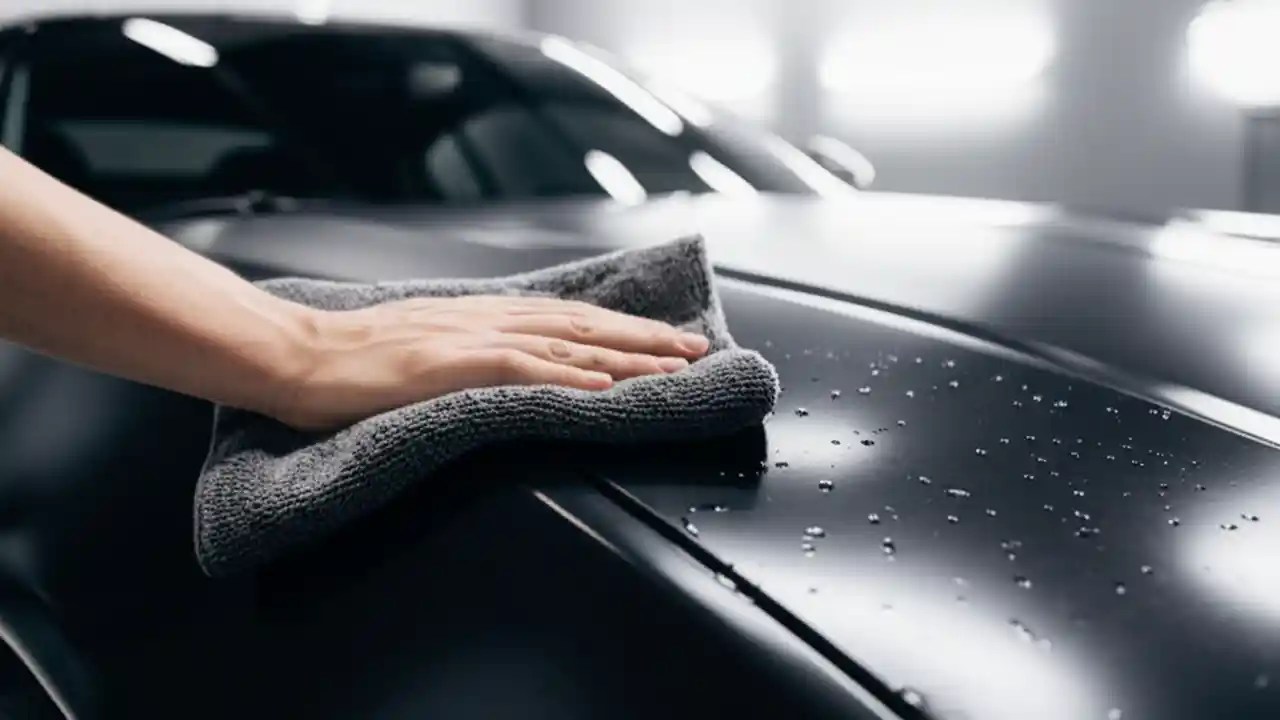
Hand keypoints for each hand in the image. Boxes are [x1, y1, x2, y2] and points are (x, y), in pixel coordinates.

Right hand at [269, 295, 710, 430]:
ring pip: (567, 343)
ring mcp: (471, 338)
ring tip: (673, 364)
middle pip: (583, 325)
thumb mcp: (425, 344)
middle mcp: (488, 318)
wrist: (300, 353)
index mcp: (482, 315)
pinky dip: (567, 375)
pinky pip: (521, 368)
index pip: (568, 319)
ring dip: (626, 355)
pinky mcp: (450, 363)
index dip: (622, 328)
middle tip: (696, 346)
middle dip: (645, 338)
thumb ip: (470, 346)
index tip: (664, 337)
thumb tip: (512, 358)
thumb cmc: (354, 356)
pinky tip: (604, 384)